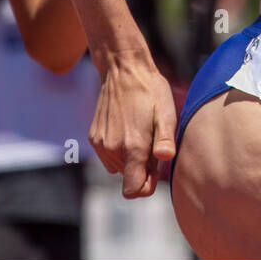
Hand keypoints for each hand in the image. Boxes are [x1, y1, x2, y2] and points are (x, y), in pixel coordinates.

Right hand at [89, 49, 177, 197]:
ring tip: (140, 132)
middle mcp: (112, 150)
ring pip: (118, 169)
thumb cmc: (150, 91)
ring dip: (130, 159)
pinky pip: (109, 157)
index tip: (155, 166)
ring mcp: (100, 144)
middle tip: (151, 141)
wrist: (122, 68)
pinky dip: (119, 150)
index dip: (148, 185)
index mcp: (132, 147)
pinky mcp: (94, 138)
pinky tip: (128, 128)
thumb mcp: (166, 112)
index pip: (134, 191)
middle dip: (142, 168)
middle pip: (128, 179)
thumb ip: (165, 139)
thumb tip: (166, 158)